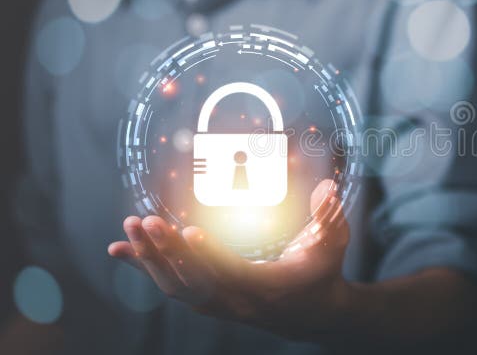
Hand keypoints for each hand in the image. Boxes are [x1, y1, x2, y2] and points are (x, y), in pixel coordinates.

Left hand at [108, 179, 350, 339]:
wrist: (313, 314)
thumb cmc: (323, 272)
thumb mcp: (333, 244)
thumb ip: (330, 216)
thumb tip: (328, 187)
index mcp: (268, 287)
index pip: (233, 272)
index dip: (209, 253)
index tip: (187, 230)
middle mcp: (238, 301)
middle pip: (196, 279)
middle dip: (169, 251)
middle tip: (146, 221)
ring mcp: (219, 305)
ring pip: (177, 286)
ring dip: (151, 258)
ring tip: (130, 227)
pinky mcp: (207, 301)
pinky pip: (170, 285)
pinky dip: (145, 267)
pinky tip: (119, 249)